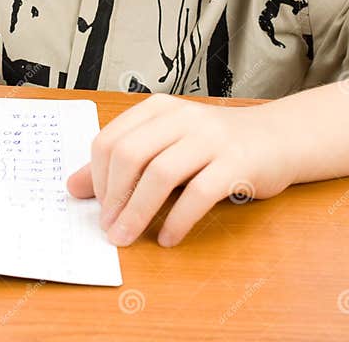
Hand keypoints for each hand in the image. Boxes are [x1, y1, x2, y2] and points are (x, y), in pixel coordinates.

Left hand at [66, 94, 295, 247]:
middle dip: (113, 196)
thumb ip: (121, 164)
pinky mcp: (236, 163)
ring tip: (127, 237)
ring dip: (137, 212)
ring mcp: (210, 138)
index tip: (98, 208)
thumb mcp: (165, 146)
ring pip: (160, 173)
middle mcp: (182, 117)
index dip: (98, 177)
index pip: (111, 139)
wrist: (277, 139)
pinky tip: (168, 238)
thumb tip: (72, 186)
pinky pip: (199, 193)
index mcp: (159, 109)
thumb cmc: (214, 147)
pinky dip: (178, 220)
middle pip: (130, 154)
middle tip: (109, 228)